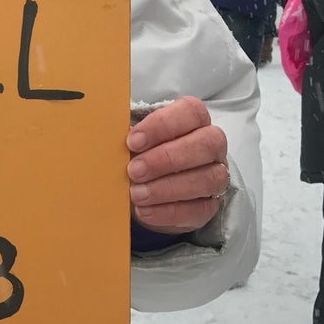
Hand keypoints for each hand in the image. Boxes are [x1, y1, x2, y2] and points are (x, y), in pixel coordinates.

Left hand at [127, 96, 228, 234]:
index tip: (133, 141)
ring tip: (136, 194)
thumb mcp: (133, 141)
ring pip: (208, 178)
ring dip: (167, 188)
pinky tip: (144, 211)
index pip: (190, 112)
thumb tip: (108, 136)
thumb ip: (128, 137)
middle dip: (166, 158)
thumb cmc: (141, 153)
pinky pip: (198, 209)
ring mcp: (216, 175)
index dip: (162, 125)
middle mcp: (212, 144)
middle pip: (206, 144)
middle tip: (134, 170)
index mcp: (193, 119)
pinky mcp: (210, 205)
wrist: (147, 187)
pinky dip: (168, 212)